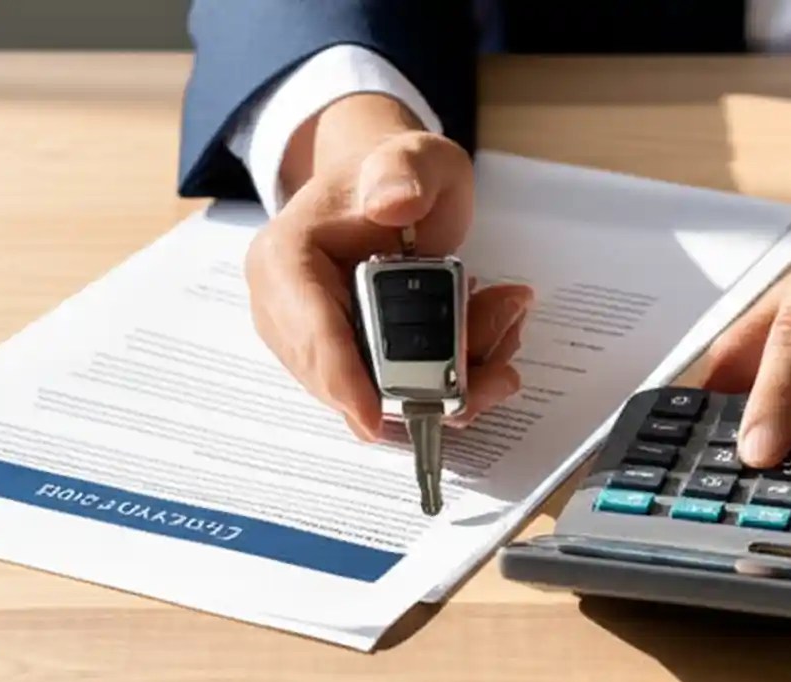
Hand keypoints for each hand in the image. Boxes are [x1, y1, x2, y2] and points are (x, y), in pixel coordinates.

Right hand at [244, 96, 531, 441]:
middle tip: (500, 363)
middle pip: (347, 379)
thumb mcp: (416, 155)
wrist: (391, 190)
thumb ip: (407, 170)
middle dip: (426, 385)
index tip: (374, 417)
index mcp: (287, 258)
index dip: (341, 377)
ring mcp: (315, 343)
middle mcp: (288, 310)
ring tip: (503, 330)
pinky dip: (450, 378)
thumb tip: (394, 202)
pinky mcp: (348, 362)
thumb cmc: (398, 174)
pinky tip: (489, 344)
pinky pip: (397, 392)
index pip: (309, 329)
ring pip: (380, 395)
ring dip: (451, 382)